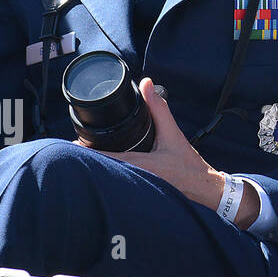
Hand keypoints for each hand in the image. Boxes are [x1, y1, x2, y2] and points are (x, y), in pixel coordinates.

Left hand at [89, 78, 259, 228]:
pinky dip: (109, 172)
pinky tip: (107, 167)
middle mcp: (133, 177)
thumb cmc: (187, 164)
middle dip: (88, 157)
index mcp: (139, 163)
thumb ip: (158, 108)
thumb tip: (147, 85)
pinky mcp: (136, 191)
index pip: (104, 157)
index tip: (76, 140)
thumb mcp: (172, 133)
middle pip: (100, 168)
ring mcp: (133, 187)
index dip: (86, 149)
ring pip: (106, 176)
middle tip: (79, 144)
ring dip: (97, 165)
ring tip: (88, 154)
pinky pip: (117, 181)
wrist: (201, 186)